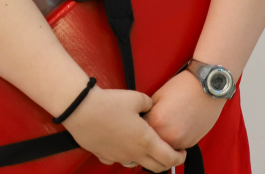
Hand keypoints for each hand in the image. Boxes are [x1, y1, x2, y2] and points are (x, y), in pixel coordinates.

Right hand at [62, 86, 186, 171]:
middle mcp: (134, 153)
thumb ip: (150, 104)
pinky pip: (119, 160)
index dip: (179, 157)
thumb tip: (151, 107)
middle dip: (167, 162)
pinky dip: (125, 155)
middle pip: (156, 167)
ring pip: (137, 164)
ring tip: (147, 148)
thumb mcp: (137, 98)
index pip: (169, 158)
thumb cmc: (110, 103)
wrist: (81, 110)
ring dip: (146, 160)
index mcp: (146, 141)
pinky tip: (123, 144)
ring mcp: (118, 157)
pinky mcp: (104, 155)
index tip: (182, 151)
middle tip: (170, 152)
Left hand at [144, 71, 225, 151]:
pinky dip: (174, 140)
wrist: (207, 88)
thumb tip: (142, 120)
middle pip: (150, 142)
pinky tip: (176, 126)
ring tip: (166, 123)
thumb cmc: (183, 87)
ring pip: (164, 147)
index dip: (138, 124)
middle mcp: (168, 135)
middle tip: (152, 122)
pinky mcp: (191, 143)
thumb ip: (148, 111)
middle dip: (149, 134)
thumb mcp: (158, 95)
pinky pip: (176, 146)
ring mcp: (181, 141)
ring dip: (162, 139)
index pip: (139, 130)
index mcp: (157, 121)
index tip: (140, 120)